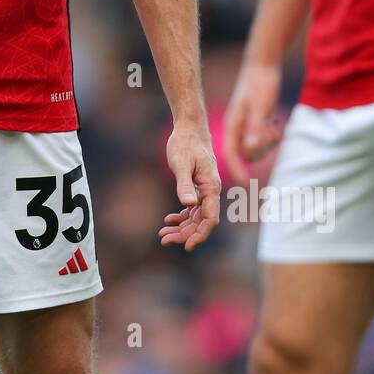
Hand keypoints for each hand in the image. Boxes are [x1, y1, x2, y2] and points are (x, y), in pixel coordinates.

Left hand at [159, 120, 220, 251]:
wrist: (189, 127)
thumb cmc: (185, 143)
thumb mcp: (182, 163)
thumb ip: (185, 184)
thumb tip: (189, 204)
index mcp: (211, 187)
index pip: (210, 219)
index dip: (200, 235)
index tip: (187, 246)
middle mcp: (211, 191)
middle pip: (201, 221)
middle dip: (185, 234)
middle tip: (164, 240)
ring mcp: (205, 190)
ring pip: (196, 216)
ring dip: (181, 228)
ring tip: (163, 235)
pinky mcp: (198, 186)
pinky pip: (193, 208)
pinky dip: (182, 216)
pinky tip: (169, 220)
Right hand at [223, 61, 282, 185]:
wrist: (263, 64)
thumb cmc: (261, 85)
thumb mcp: (261, 108)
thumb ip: (256, 129)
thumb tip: (251, 151)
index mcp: (234, 125)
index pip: (231, 154)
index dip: (237, 170)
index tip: (247, 185)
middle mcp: (238, 126)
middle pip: (247, 152)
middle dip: (262, 148)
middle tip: (273, 130)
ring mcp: (246, 123)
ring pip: (257, 145)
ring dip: (269, 141)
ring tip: (276, 123)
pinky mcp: (255, 120)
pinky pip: (263, 137)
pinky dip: (271, 134)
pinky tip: (276, 120)